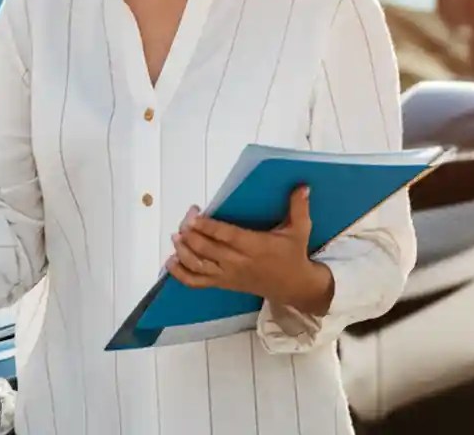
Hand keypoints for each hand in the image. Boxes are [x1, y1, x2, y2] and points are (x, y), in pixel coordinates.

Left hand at [167, 185, 333, 313]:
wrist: (294, 287)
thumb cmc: (293, 255)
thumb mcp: (300, 230)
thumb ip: (299, 207)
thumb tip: (302, 185)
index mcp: (255, 246)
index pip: (227, 236)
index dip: (208, 227)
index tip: (194, 215)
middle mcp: (238, 262)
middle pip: (208, 249)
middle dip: (191, 234)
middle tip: (184, 220)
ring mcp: (229, 275)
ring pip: (199, 266)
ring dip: (184, 252)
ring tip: (176, 237)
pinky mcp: (223, 284)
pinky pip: (198, 283)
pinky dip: (181, 274)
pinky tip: (170, 262)